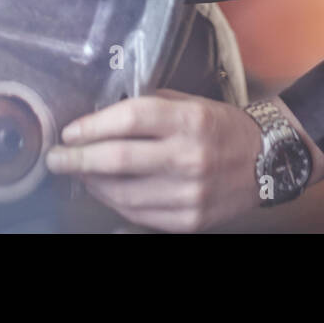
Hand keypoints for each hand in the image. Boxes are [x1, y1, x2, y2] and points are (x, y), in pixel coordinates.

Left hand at [44, 89, 264, 231]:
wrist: (268, 160)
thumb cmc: (220, 127)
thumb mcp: (189, 103)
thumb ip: (147, 107)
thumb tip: (97, 119)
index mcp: (190, 120)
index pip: (129, 118)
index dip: (91, 125)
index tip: (69, 131)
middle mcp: (190, 157)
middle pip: (118, 159)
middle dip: (77, 160)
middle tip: (56, 159)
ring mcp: (190, 194)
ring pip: (122, 193)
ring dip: (92, 185)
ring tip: (81, 175)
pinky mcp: (190, 221)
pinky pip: (139, 216)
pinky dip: (115, 205)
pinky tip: (105, 193)